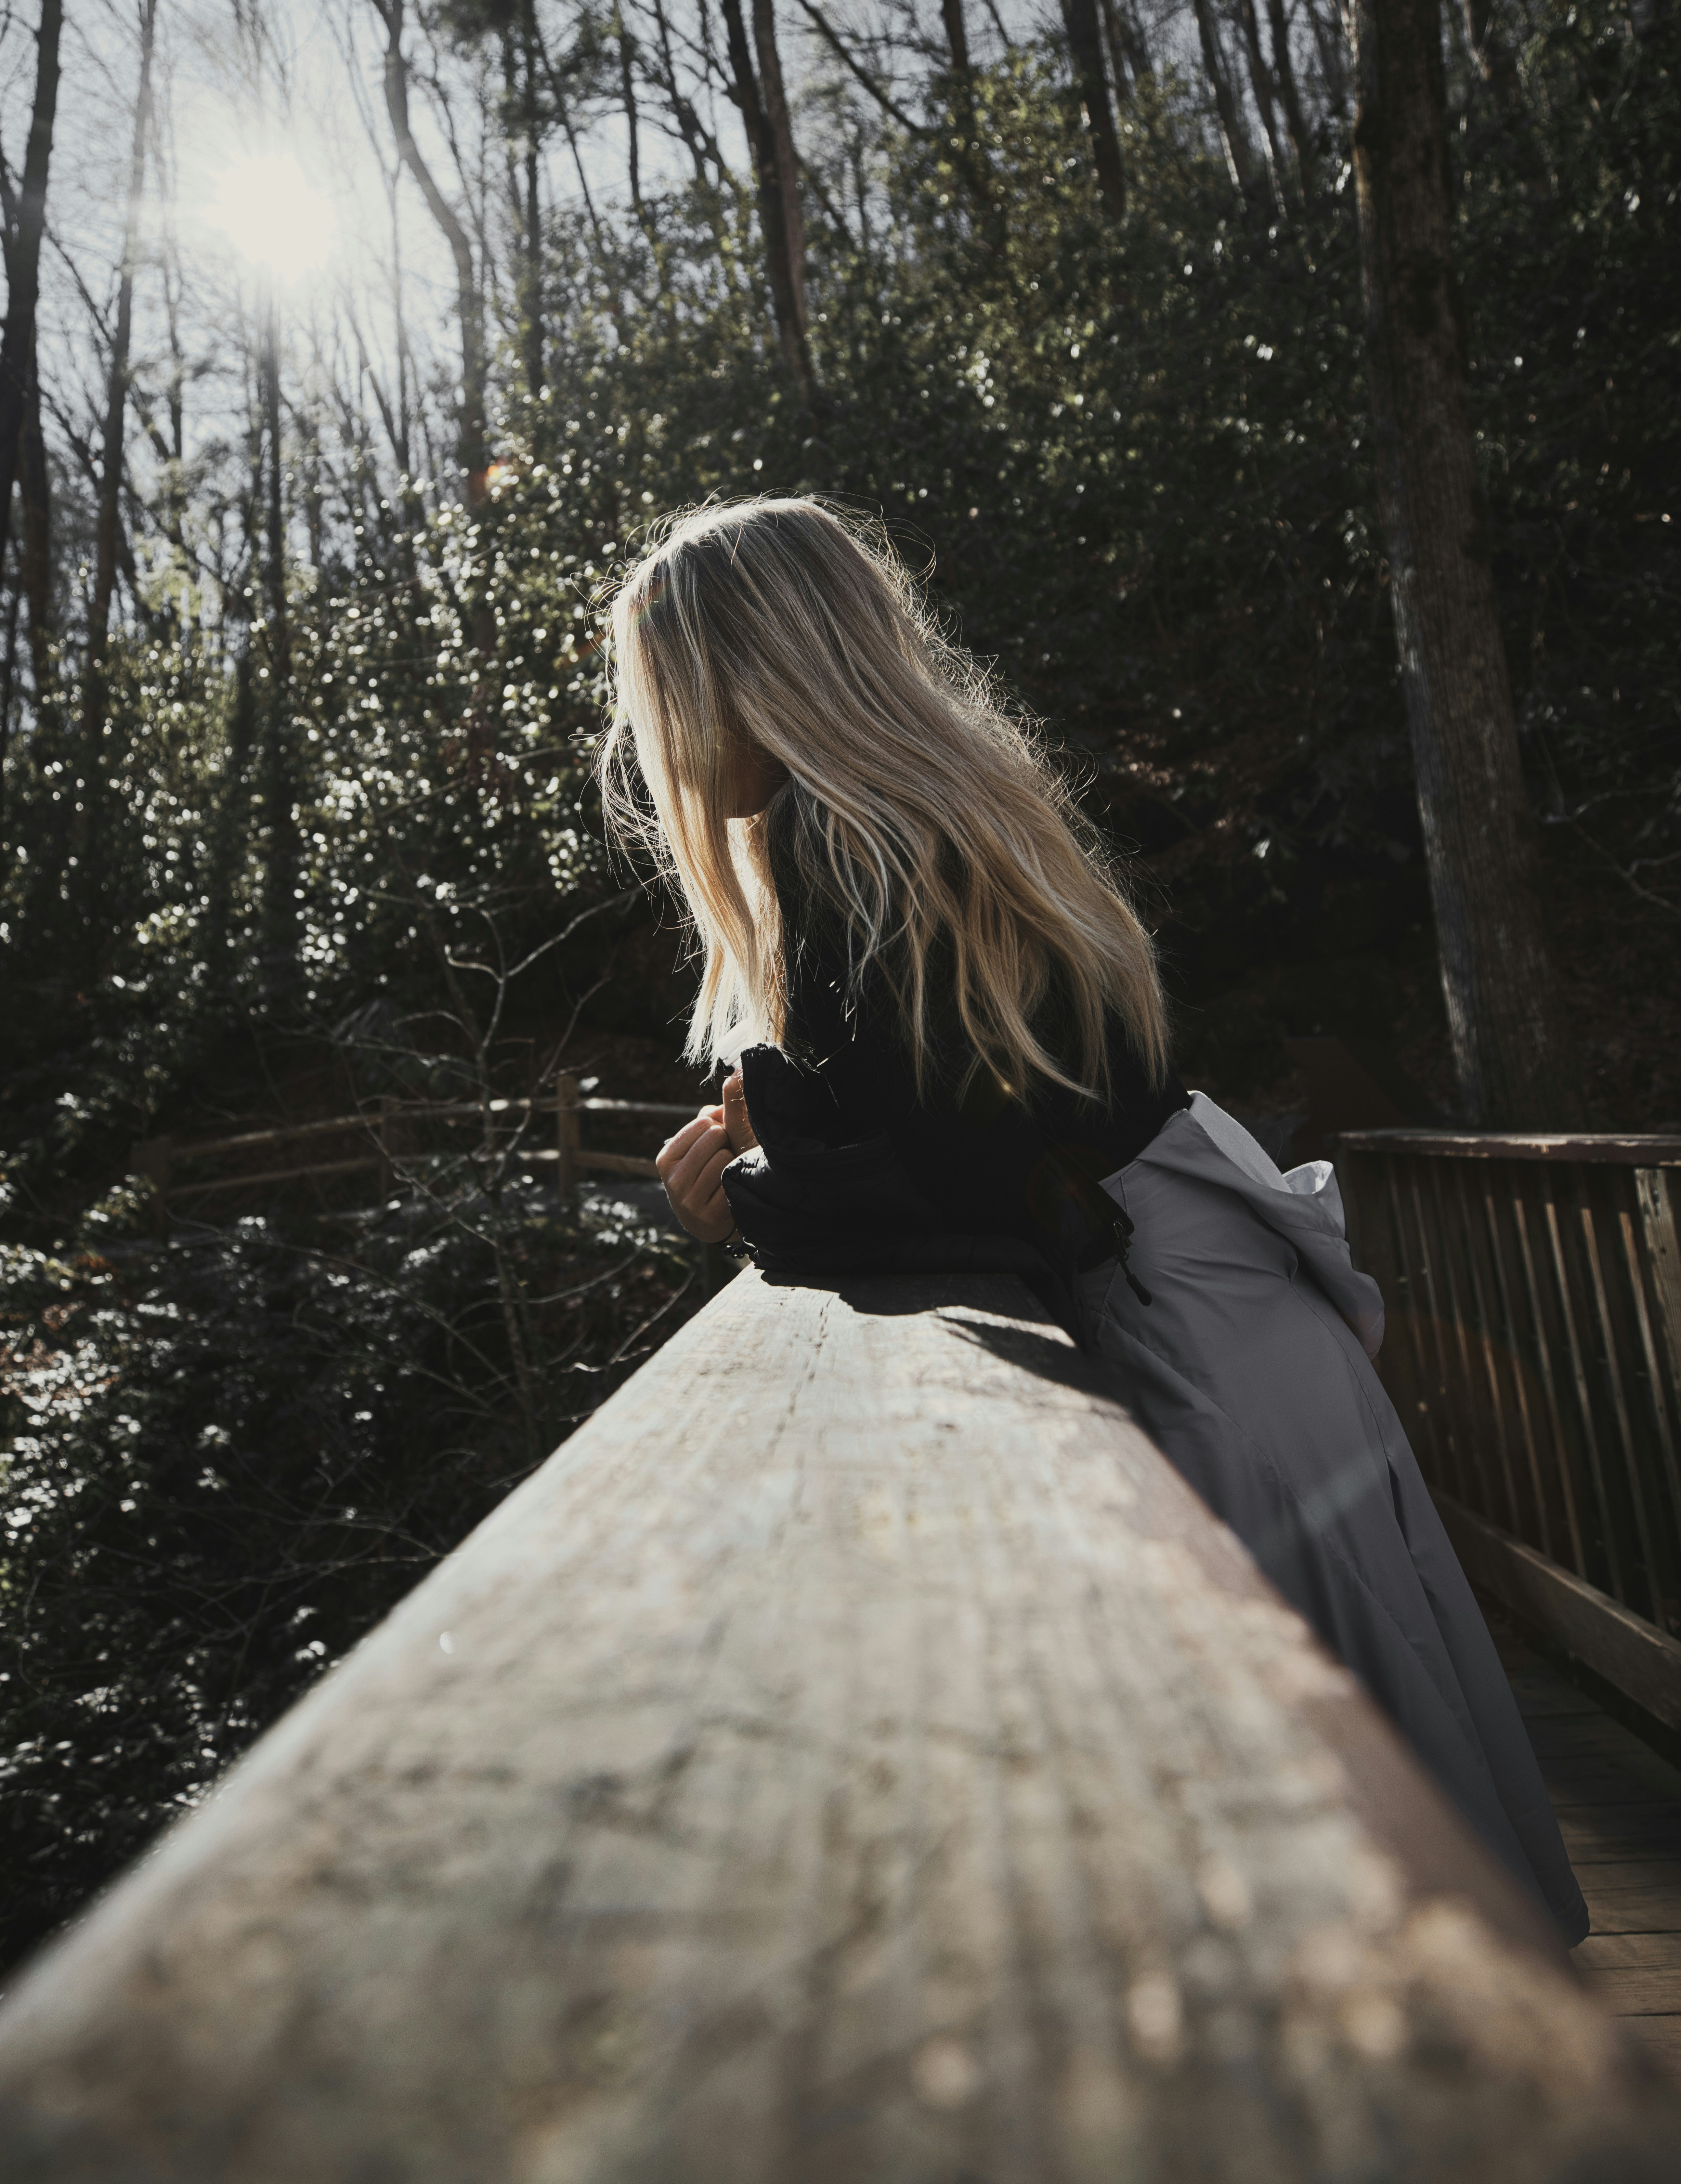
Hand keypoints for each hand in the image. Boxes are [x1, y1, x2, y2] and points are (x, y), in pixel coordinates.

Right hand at [655, 1071, 755, 1242]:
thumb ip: (714, 1115)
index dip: (717, 1128)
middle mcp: (671, 1179)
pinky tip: (731, 1193)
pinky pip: (731, 1183)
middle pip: (713, 1137)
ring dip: (732, 1164)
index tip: (716, 1144)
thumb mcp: (706, 1144)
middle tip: (724, 1160)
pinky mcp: (706, 1217)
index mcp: (665, 1158)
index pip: (702, 1123)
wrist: (716, 1220)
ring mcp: (687, 1200)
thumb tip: (735, 1077)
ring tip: (727, 1176)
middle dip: (725, 1144)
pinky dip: (736, 1184)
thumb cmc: (713, 1172)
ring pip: (723, 1159)